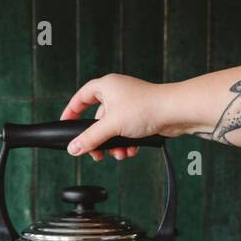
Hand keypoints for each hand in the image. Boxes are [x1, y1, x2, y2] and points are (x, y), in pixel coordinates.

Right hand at [59, 75, 173, 160]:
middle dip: (99, 139)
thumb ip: (90, 138)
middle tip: (96, 153)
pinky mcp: (141, 116)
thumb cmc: (145, 108)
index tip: (65, 124)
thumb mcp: (111, 126)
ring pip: (113, 129)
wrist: (175, 112)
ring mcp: (130, 105)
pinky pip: (127, 132)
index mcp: (106, 86)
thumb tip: (73, 148)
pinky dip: (126, 143)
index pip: (82, 97)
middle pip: (98, 119)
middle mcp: (117, 93)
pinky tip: (130, 151)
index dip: (71, 111)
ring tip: (119, 154)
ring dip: (114, 144)